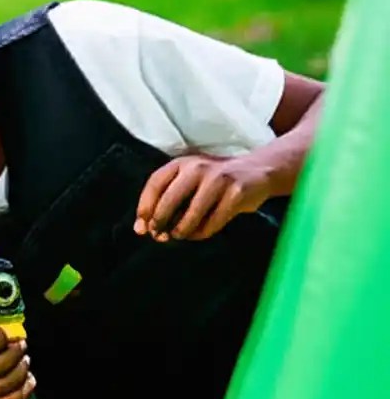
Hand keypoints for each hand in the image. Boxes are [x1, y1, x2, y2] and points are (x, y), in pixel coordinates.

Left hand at [135, 153, 276, 241]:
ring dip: (182, 230)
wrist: (256, 171)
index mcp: (182, 163)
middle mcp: (198, 167)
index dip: (145, 207)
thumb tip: (142, 228)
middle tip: (158, 235)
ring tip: (179, 235)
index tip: (141, 227)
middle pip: (170, 199)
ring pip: (192, 214)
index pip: (155, 183)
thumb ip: (165, 199)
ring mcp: (219, 179)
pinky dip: (202, 232)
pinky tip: (198, 233)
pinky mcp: (236, 193)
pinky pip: (213, 221)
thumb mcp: (188, 180)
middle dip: (160, 221)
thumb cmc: (213, 181)